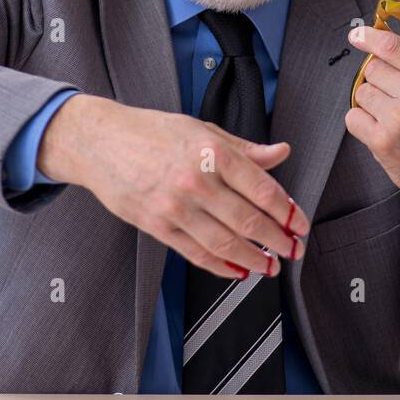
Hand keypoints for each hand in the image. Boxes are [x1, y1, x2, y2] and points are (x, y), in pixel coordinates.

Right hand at [38, 94, 309, 278]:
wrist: (100, 141)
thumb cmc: (151, 132)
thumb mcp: (202, 129)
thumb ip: (244, 148)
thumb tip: (280, 154)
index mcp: (212, 151)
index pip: (263, 189)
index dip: (287, 211)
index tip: (299, 224)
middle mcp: (196, 180)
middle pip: (249, 221)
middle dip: (278, 241)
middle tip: (293, 250)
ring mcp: (175, 206)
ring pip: (225, 244)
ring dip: (254, 260)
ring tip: (270, 266)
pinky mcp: (157, 226)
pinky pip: (195, 253)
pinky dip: (221, 267)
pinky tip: (237, 271)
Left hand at [344, 25, 399, 218]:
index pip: (391, 45)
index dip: (369, 37)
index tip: (357, 35)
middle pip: (372, 67)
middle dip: (379, 78)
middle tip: (395, 95)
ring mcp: (399, 119)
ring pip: (361, 92)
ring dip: (371, 102)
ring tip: (393, 116)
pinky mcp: (382, 142)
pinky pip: (353, 117)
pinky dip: (362, 123)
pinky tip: (383, 130)